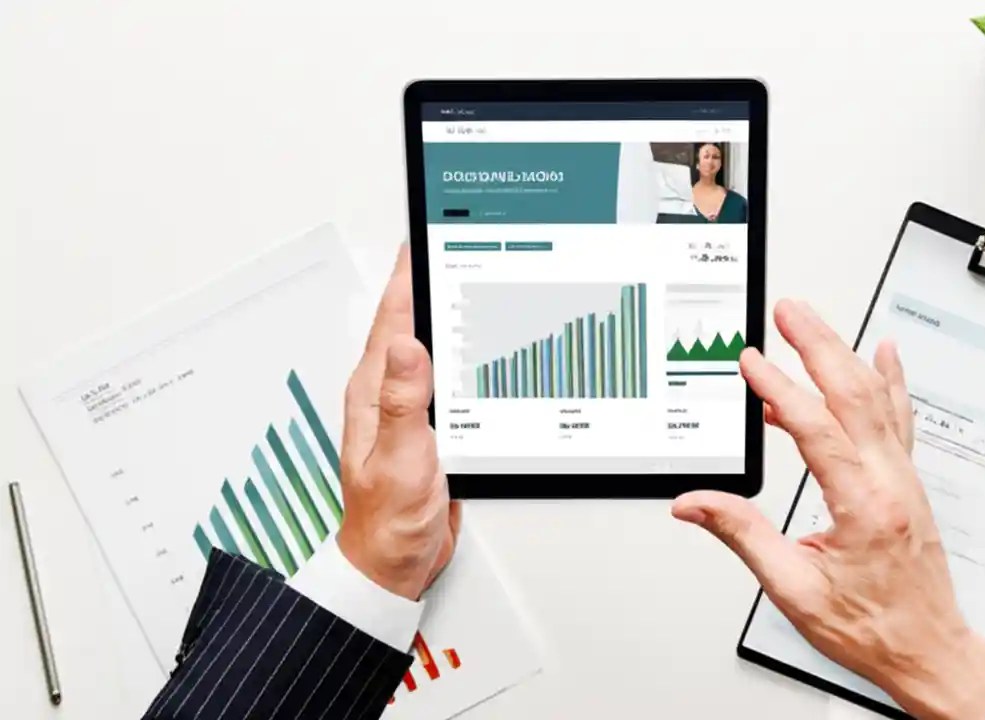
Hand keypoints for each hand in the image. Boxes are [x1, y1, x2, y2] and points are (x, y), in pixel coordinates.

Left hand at [336, 244, 460, 600]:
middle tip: (447, 240)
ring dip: (443, 311)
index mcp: (373, 394)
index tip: (422, 240)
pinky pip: (445, 376)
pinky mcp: (427, 426)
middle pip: (409, 323)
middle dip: (425, 279)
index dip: (407, 277)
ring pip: (427, 346)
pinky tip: (474, 342)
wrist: (392, 567)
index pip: (392, 320)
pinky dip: (459, 351)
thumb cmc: (387, 524)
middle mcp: (386, 395)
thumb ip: (405, 404)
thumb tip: (407, 346)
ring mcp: (406, 409)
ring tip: (459, 272)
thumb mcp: (401, 462)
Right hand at [673, 300, 984, 719]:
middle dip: (817, 346)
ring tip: (814, 322)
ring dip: (844, 354)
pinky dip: (891, 380)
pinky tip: (885, 354)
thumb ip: (742, 536)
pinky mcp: (908, 482)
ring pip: (878, 399)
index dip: (780, 390)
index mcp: (863, 507)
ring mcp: (904, 479)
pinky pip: (901, 417)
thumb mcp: (793, 590)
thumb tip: (696, 505)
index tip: (753, 361)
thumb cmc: (872, 628)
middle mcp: (891, 483)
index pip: (816, 430)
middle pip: (853, 395)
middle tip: (788, 312)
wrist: (929, 651)